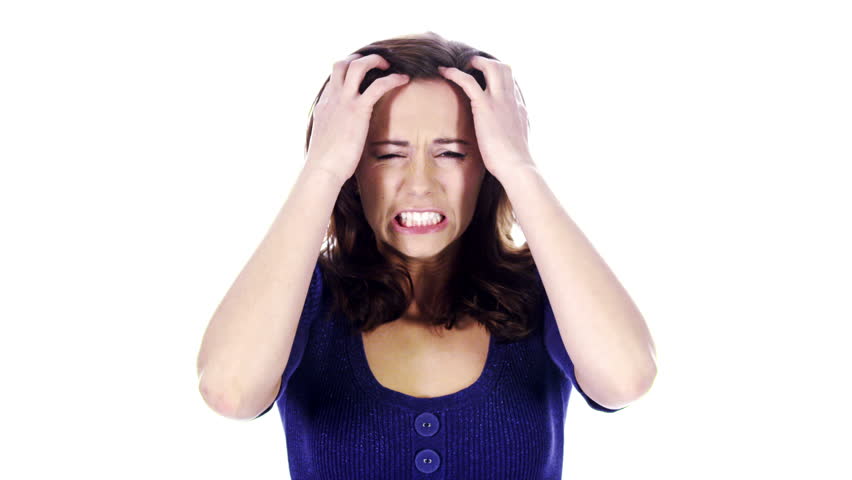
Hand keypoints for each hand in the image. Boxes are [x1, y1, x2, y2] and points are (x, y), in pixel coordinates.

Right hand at [304, 53, 409, 186]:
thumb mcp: (327, 140)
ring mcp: (343, 102)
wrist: (322, 170)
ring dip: (375, 60)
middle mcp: (332, 98)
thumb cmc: (326, 163)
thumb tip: (343, 137)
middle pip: (342, 64)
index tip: (364, 73)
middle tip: (378, 63)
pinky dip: (392, 79)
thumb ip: (334, 131)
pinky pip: (378, 85)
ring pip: (357, 66)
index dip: (349, 71)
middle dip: (360, 58)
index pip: (334, 78)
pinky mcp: (357, 110)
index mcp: (324, 105)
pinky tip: (404, 79)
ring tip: (390, 65)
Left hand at [438, 56, 534, 179]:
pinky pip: (468, 81)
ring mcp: (499, 100)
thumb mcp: (515, 141)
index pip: (510, 83)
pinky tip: (444, 72)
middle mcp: (511, 99)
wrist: (516, 166)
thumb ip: (510, 132)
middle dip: (488, 62)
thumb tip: (503, 136)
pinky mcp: (485, 106)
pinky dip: (455, 73)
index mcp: (518, 107)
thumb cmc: (513, 161)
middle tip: (472, 66)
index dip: (497, 77)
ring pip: (491, 67)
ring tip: (460, 65)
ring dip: (474, 61)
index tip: (484, 78)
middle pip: (504, 67)